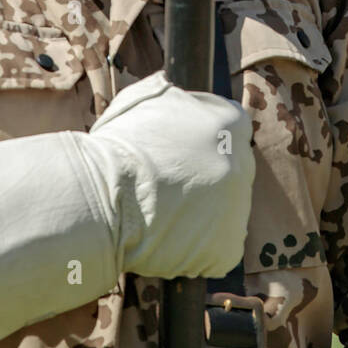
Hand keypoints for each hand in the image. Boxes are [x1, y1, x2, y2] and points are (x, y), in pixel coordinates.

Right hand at [85, 70, 254, 278]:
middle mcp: (244, 164)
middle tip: (164, 188)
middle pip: (229, 174)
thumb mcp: (146, 98)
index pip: (230, 131)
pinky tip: (164, 239)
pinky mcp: (227, 248)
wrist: (104, 196)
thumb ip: (176, 97)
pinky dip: (193, 250)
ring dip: (198, 215)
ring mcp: (239, 209)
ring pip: (222, 213)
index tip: (178, 156)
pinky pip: (214, 251)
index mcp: (231, 124)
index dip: (201, 143)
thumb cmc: (118, 144)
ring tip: (158, 214)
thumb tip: (182, 97)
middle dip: (203, 179)